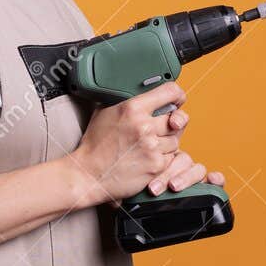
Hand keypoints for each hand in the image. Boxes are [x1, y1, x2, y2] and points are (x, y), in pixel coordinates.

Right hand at [67, 82, 222, 204]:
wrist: (89, 174)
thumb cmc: (95, 146)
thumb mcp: (104, 112)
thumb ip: (125, 101)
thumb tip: (138, 92)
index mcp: (132, 108)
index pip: (170, 92)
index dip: (176, 95)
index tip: (176, 99)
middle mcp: (145, 126)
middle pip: (176, 117)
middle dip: (170, 122)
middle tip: (158, 127)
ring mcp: (152, 146)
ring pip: (176, 139)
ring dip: (166, 142)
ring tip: (148, 145)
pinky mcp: (156, 165)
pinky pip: (172, 157)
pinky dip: (163, 158)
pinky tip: (147, 158)